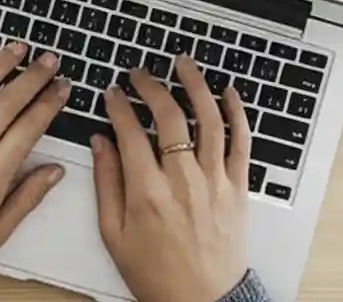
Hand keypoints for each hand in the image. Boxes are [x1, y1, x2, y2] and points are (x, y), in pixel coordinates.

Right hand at [92, 56, 250, 301]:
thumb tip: (101, 142)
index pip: (130, 131)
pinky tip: (228, 93)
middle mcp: (182, 180)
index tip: (113, 92)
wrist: (202, 300)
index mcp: (147, 192)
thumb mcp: (114, 234)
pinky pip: (241, 141)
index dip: (119, 105)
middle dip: (151, 87)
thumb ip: (106, 183)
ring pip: (208, 119)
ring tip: (184, 64)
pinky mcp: (237, 187)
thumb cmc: (156, 273)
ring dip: (196, 85)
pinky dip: (236, 113)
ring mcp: (214, 181)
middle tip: (141, 74)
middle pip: (169, 117)